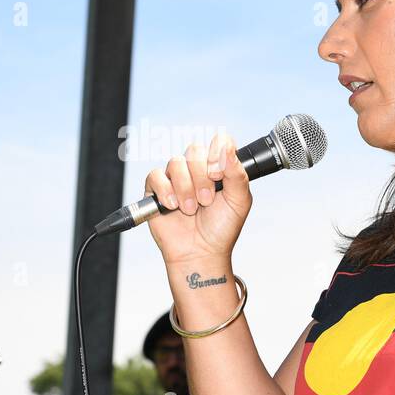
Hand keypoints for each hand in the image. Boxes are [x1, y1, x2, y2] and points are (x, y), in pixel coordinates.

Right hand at [143, 132, 251, 265]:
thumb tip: (227, 147)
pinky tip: (173, 207)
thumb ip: (237, 173)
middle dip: (202, 177)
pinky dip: (166, 192)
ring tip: (191, 209)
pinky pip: (156, 176)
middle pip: (195, 150)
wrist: (200, 253)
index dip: (217, 153)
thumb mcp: (239, 201)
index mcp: (219, 167)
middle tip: (207, 200)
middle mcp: (197, 169)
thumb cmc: (221, 229)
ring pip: (176, 163)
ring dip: (185, 189)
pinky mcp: (157, 189)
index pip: (218, 141)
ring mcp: (176, 178)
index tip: (219, 175)